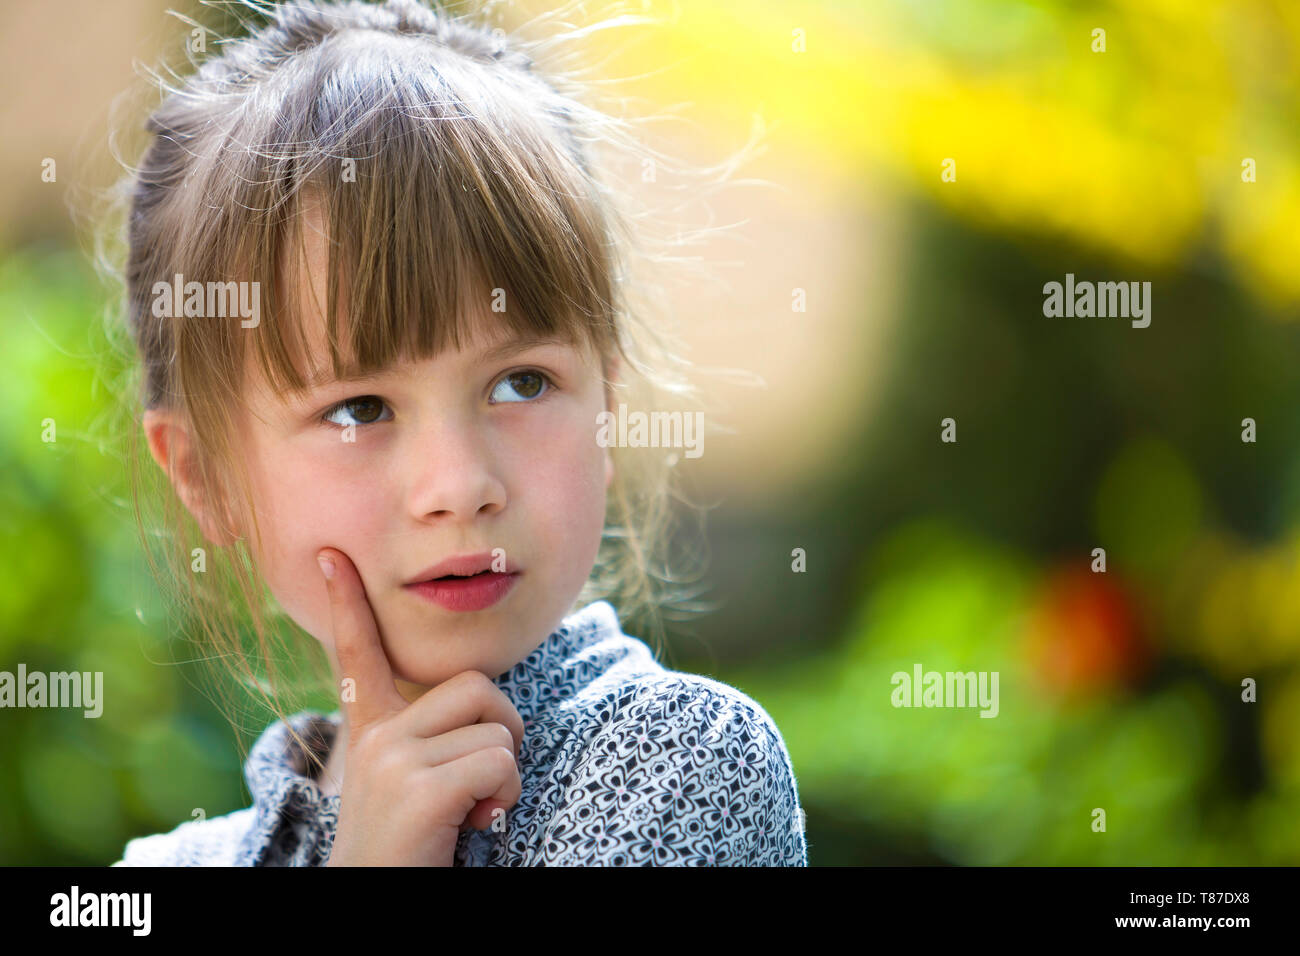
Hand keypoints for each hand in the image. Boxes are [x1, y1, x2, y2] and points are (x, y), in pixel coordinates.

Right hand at [316, 547, 523, 865]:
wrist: (370, 907)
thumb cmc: (407, 852)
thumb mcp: (405, 786)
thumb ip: (426, 741)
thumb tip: (485, 712)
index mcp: (369, 733)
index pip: (358, 656)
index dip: (348, 604)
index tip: (332, 556)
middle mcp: (375, 739)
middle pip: (475, 685)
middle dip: (502, 727)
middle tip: (487, 777)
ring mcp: (393, 760)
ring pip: (497, 729)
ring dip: (506, 775)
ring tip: (471, 812)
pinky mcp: (419, 790)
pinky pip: (500, 763)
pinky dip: (506, 797)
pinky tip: (472, 826)